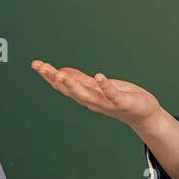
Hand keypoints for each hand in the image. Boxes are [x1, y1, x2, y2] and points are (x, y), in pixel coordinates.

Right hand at [31, 59, 160, 128]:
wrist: (143, 114)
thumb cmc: (120, 98)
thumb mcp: (97, 87)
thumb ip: (80, 80)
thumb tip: (60, 71)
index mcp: (85, 96)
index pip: (62, 86)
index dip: (48, 76)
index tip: (36, 64)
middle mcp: (92, 101)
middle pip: (69, 90)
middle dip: (54, 78)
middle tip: (41, 67)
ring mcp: (106, 103)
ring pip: (86, 95)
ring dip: (72, 85)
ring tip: (59, 73)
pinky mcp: (122, 102)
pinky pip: (112, 94)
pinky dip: (105, 86)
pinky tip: (99, 76)